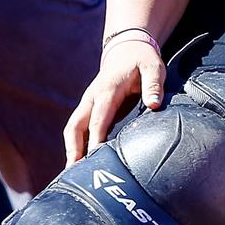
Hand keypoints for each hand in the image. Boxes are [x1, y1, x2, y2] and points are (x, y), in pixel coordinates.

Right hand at [64, 33, 164, 163]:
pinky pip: (79, 129)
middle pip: (75, 126)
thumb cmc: (142, 60)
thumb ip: (153, 85)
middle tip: (74, 174)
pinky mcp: (91, 109)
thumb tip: (154, 104)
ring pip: (73, 129)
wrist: (126, 48)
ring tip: (72, 175)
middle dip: (72, 150)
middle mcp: (92, 98)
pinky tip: (79, 163)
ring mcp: (88, 103)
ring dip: (71, 150)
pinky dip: (76, 145)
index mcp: (107, 90)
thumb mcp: (153, 67)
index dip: (95, 139)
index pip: (98, 119)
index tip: (94, 158)